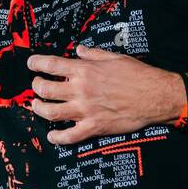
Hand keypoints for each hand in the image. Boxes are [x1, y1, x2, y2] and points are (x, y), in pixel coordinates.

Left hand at [26, 45, 184, 144]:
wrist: (156, 95)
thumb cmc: (138, 74)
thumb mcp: (114, 57)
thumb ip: (93, 54)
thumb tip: (79, 50)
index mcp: (85, 70)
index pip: (51, 64)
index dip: (36, 64)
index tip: (31, 64)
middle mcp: (81, 89)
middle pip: (45, 89)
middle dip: (35, 87)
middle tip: (36, 87)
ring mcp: (86, 109)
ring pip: (51, 112)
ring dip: (39, 109)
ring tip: (37, 107)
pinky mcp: (94, 127)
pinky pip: (69, 136)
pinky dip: (57, 138)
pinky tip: (52, 136)